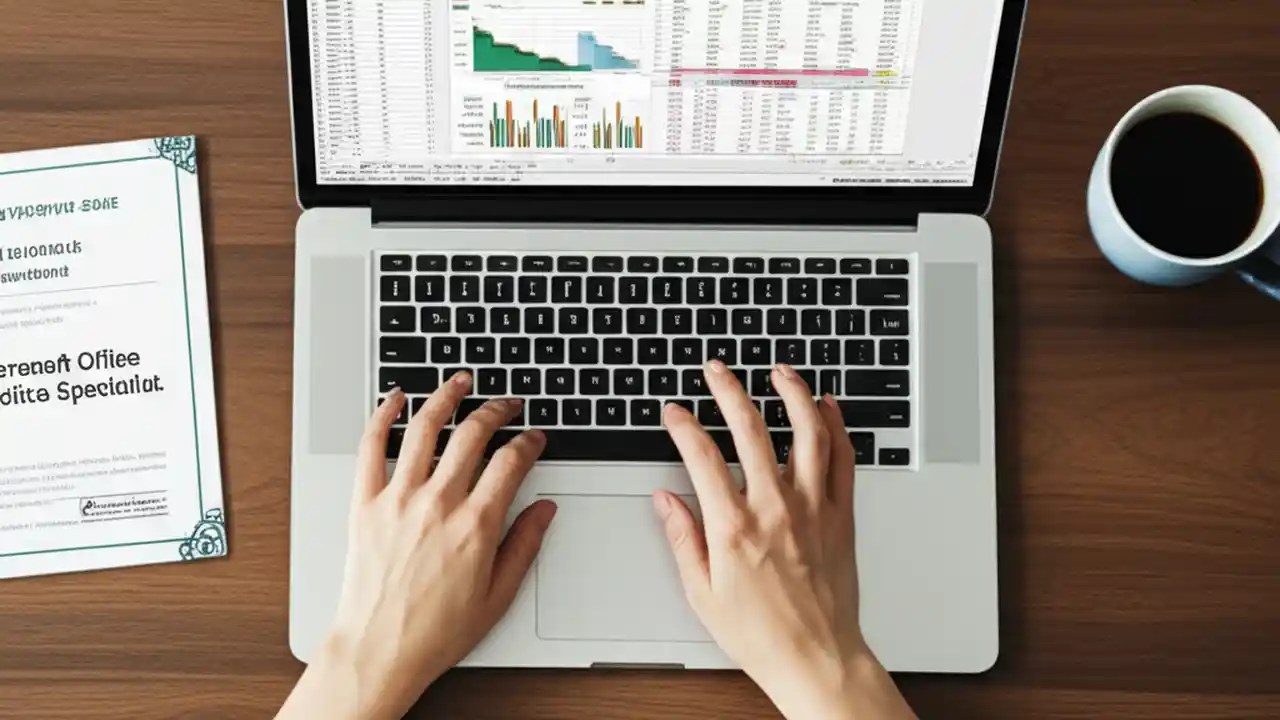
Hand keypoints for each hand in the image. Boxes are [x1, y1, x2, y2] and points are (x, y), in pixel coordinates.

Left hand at [278, 373, 555, 719]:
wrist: (379, 650)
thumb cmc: (435, 631)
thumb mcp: (498, 594)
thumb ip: (525, 545)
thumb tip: (545, 511)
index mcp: (476, 525)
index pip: (511, 462)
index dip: (530, 441)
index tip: (534, 437)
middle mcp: (438, 503)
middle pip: (474, 434)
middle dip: (497, 409)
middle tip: (507, 403)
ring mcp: (398, 499)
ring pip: (424, 427)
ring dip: (445, 396)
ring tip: (459, 381)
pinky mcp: (365, 503)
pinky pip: (371, 446)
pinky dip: (381, 416)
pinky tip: (394, 399)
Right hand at [656, 361, 914, 719]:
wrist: (816, 657)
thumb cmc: (761, 633)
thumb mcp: (702, 592)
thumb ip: (683, 538)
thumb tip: (665, 500)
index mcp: (734, 527)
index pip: (701, 456)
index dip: (684, 425)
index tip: (675, 412)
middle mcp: (775, 508)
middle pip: (750, 429)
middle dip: (729, 390)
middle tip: (717, 370)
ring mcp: (812, 508)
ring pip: (806, 432)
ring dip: (792, 393)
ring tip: (779, 371)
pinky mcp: (840, 515)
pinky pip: (842, 458)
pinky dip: (836, 426)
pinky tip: (827, 407)